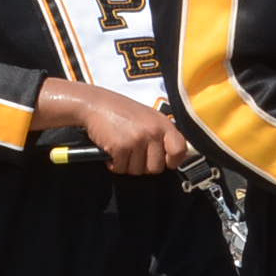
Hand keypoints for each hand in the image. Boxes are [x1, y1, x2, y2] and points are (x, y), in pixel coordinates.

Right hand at [36, 80, 184, 174]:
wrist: (95, 103)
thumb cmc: (120, 111)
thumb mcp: (148, 117)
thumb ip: (160, 134)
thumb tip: (171, 157)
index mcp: (163, 124)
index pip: (180, 150)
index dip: (172, 161)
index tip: (164, 162)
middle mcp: (153, 132)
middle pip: (156, 168)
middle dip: (143, 166)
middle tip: (133, 155)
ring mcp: (137, 140)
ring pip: (138, 171)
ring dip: (127, 165)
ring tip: (121, 150)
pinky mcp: (121, 147)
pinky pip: (121, 169)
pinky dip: (114, 164)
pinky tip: (111, 152)